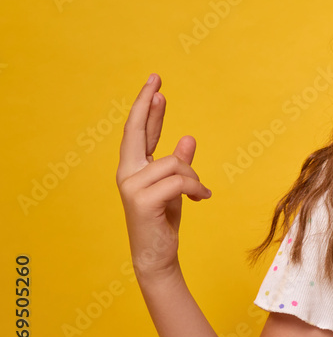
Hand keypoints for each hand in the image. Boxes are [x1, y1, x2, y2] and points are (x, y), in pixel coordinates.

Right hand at [115, 74, 211, 281]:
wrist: (157, 255)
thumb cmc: (164, 221)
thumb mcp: (176, 187)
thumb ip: (178, 163)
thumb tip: (188, 138)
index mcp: (134, 168)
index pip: (139, 132)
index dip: (147, 108)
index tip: (155, 85)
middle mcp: (127, 173)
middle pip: (136, 131)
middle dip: (146, 104)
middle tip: (157, 81)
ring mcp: (131, 186)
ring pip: (174, 164)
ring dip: (193, 178)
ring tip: (198, 193)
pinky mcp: (141, 199)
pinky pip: (178, 180)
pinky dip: (195, 188)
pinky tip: (201, 199)